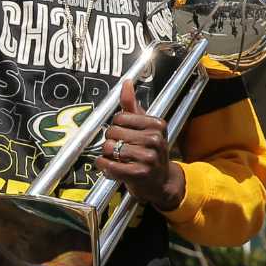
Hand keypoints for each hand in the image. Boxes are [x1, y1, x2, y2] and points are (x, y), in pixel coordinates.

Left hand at [95, 78, 183, 211]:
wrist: (161, 182)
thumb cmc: (150, 152)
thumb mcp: (145, 127)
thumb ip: (132, 105)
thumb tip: (126, 83)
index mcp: (157, 124)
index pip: (120, 117)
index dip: (116, 126)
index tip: (123, 134)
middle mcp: (155, 139)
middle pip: (112, 132)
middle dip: (110, 141)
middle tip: (119, 149)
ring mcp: (148, 157)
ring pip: (109, 148)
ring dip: (107, 155)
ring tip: (117, 159)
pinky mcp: (139, 173)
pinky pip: (109, 165)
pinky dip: (104, 166)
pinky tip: (111, 167)